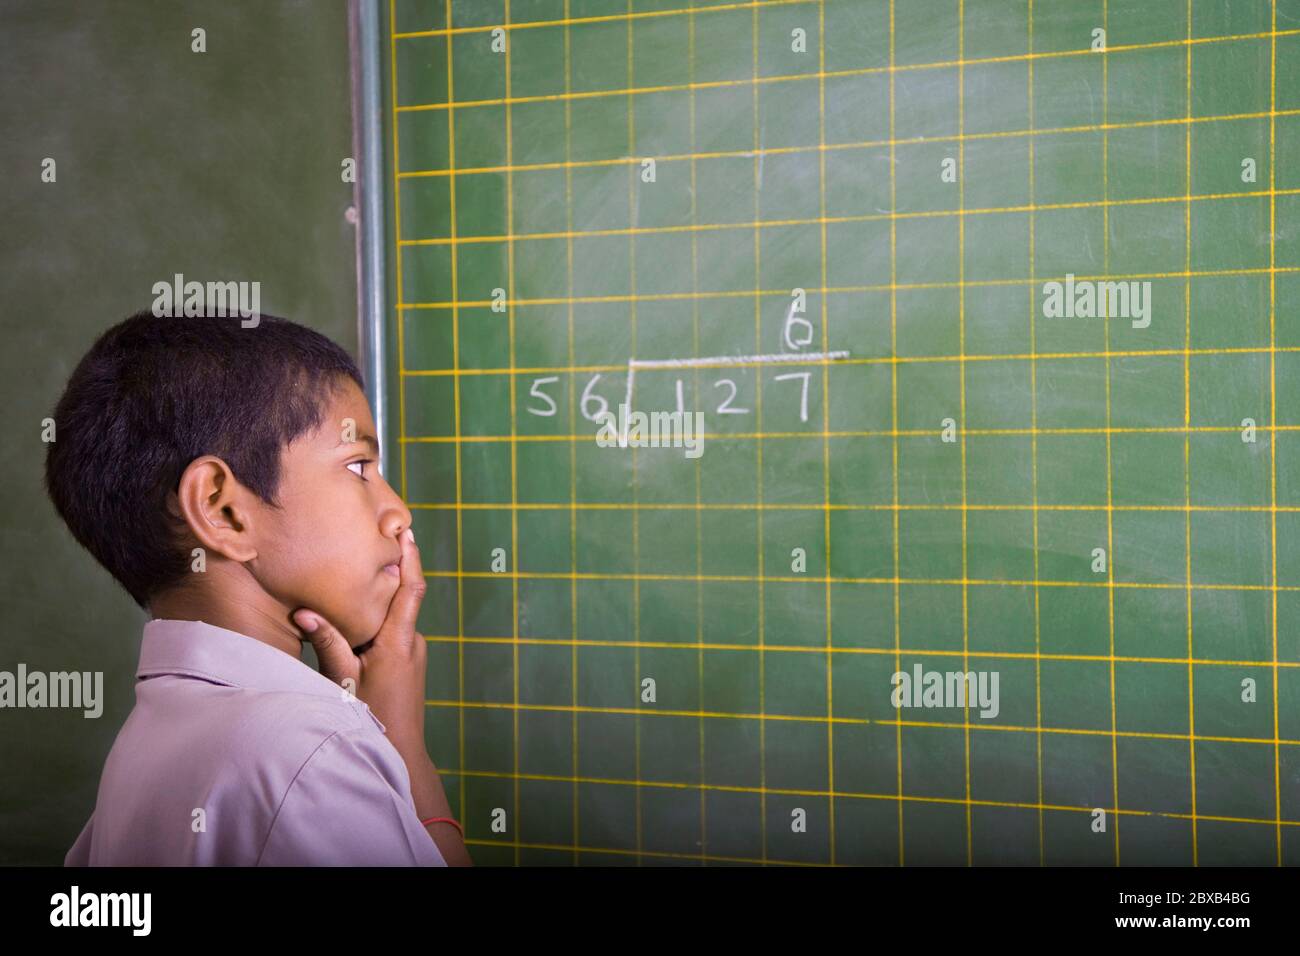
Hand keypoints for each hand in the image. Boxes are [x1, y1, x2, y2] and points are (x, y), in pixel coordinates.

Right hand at [292, 528, 428, 758]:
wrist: (401, 752)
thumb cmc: (370, 718)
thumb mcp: (342, 680)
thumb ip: (327, 644)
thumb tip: (304, 611)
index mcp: (398, 642)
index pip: (410, 589)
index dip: (409, 557)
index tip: (404, 530)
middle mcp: (412, 642)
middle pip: (402, 595)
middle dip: (389, 567)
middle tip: (376, 535)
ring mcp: (413, 651)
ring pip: (394, 614)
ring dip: (379, 594)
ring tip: (360, 566)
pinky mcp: (408, 660)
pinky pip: (393, 629)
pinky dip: (378, 615)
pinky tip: (357, 608)